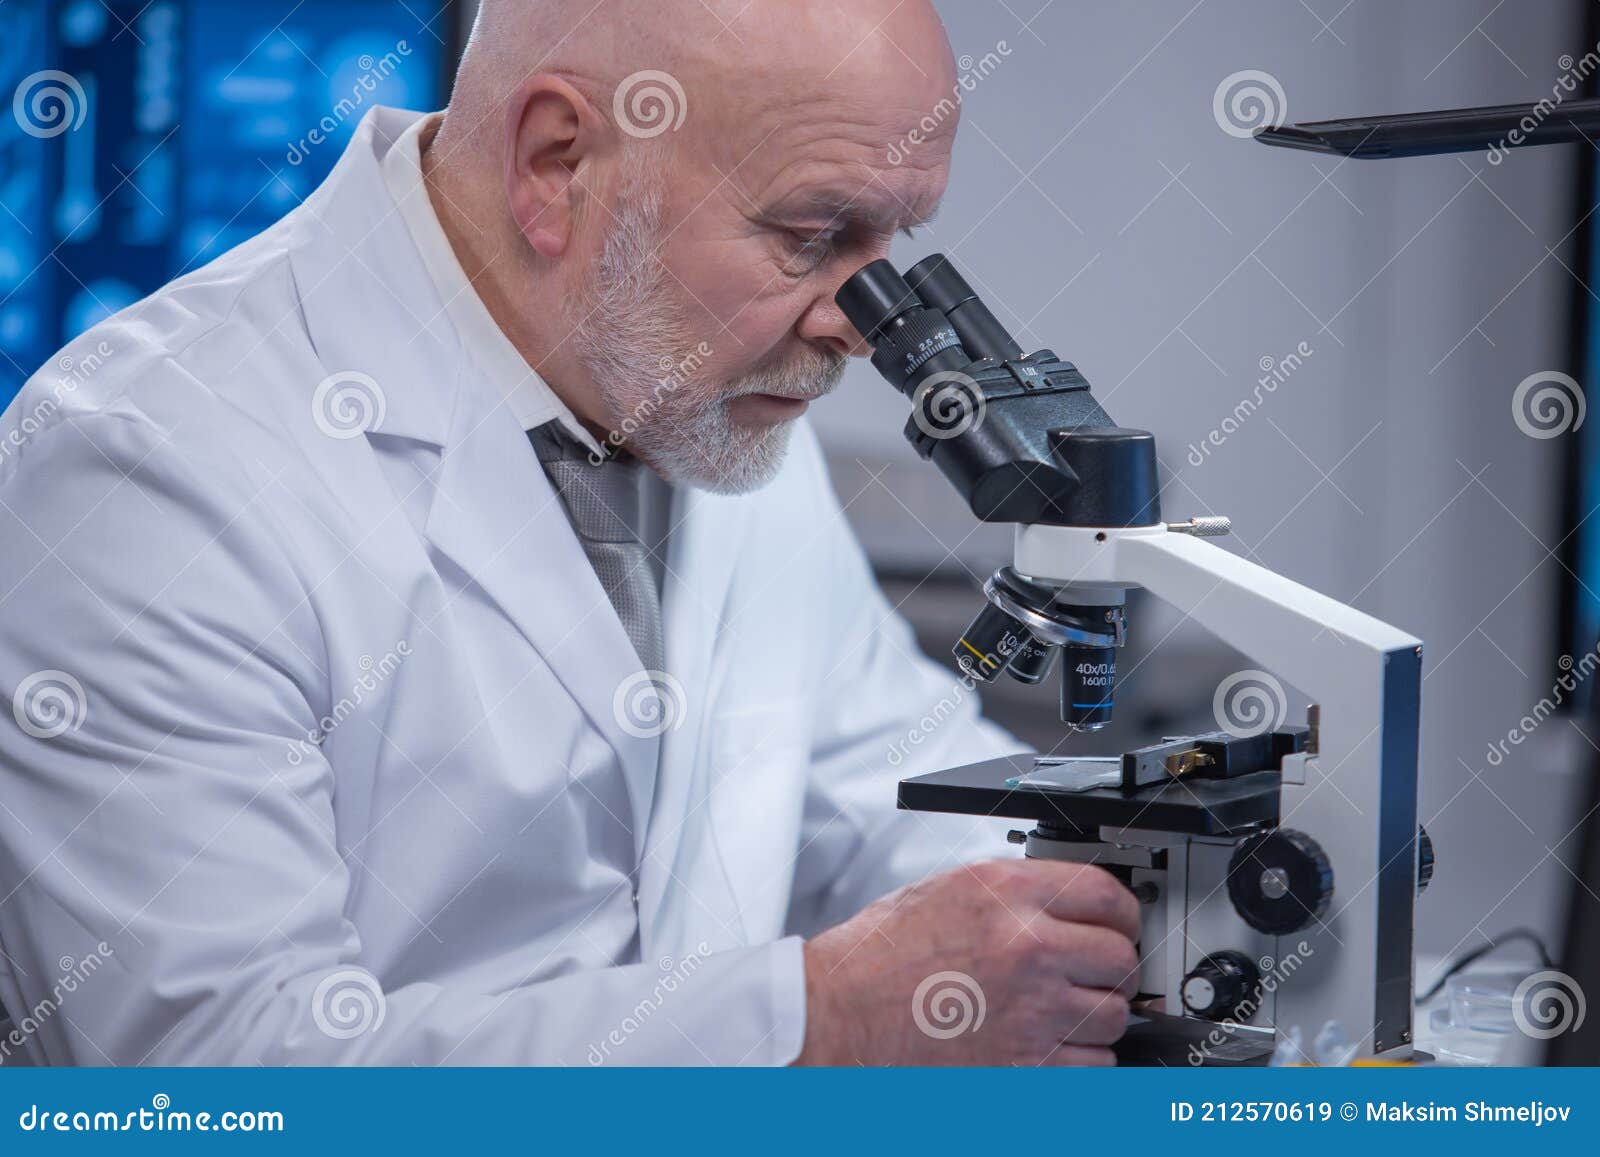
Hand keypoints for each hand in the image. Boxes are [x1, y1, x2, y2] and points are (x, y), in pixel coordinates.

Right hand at [794, 858, 1140, 1065]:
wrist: (838, 1017)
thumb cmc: (876, 959)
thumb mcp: (945, 892)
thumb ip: (1012, 895)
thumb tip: (1065, 905)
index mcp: (1006, 892)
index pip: (1106, 894)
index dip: (1122, 913)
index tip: (1120, 925)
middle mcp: (1027, 945)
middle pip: (1119, 956)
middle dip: (1112, 968)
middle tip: (1092, 974)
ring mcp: (1032, 1008)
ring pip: (1113, 1015)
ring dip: (1096, 1016)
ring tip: (1061, 1013)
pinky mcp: (1028, 1065)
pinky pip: (1095, 1065)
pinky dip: (1083, 1061)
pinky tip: (1051, 1047)